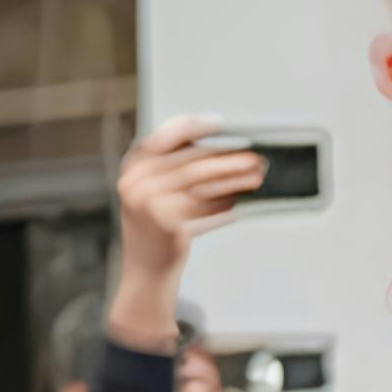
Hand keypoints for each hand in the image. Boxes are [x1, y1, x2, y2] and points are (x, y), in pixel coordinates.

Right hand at [110, 120, 262, 345]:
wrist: (145, 268)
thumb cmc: (160, 224)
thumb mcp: (159, 190)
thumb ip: (182, 168)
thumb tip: (230, 148)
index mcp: (134, 166)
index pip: (167, 135)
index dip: (195, 125)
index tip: (221, 123)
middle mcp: (135, 180)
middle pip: (193, 160)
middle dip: (228, 158)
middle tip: (255, 157)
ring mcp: (146, 200)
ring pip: (203, 182)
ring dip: (235, 178)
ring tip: (257, 175)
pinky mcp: (164, 220)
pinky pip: (205, 205)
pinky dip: (226, 204)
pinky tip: (240, 204)